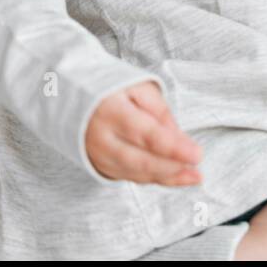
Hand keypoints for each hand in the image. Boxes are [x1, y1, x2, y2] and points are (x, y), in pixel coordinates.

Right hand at [84, 80, 202, 183]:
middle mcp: (101, 139)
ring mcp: (99, 157)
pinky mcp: (101, 167)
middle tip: (197, 166)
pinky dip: (156, 179)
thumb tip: (180, 139)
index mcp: (110, 112)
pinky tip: (178, 178)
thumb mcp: (138, 88)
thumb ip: (160, 111)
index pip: (146, 134)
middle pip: (141, 160)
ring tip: (194, 176)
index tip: (197, 154)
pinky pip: (132, 177)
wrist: (70, 100)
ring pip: (137, 173)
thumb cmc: (111, 90)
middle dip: (172, 167)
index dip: (173, 147)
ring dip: (168, 177)